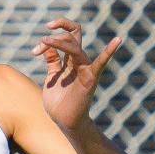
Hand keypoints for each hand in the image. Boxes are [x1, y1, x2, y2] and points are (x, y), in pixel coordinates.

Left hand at [31, 17, 122, 132]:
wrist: (64, 121)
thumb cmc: (59, 102)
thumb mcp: (52, 77)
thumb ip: (53, 62)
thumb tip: (47, 47)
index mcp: (69, 61)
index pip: (68, 36)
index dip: (56, 32)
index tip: (39, 41)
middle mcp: (78, 61)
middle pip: (71, 37)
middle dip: (53, 37)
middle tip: (37, 48)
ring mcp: (85, 69)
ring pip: (75, 46)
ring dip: (58, 41)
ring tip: (43, 42)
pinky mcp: (90, 78)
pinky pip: (101, 63)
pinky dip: (109, 51)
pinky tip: (117, 40)